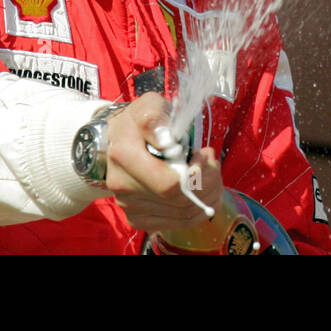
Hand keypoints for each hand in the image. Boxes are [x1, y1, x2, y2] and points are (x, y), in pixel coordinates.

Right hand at [103, 92, 222, 232]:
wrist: (118, 141)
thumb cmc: (141, 122)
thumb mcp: (150, 106)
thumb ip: (157, 119)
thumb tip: (168, 143)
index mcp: (124, 154)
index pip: (169, 183)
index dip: (197, 173)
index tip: (200, 154)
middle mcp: (122, 185)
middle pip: (180, 201)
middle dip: (207, 183)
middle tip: (212, 164)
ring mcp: (128, 206)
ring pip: (183, 214)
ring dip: (206, 195)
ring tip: (208, 174)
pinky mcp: (137, 219)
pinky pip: (177, 223)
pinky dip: (196, 209)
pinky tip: (198, 189)